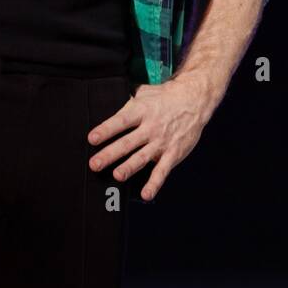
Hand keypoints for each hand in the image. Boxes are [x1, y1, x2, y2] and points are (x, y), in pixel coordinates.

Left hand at [86, 73, 211, 201]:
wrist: (194, 101)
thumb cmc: (165, 97)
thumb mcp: (144, 93)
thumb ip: (127, 102)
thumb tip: (107, 103)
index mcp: (141, 111)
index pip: (121, 121)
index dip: (106, 130)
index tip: (92, 139)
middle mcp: (151, 127)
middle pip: (127, 142)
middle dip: (110, 154)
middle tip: (95, 163)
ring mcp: (162, 142)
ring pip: (142, 157)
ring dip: (129, 167)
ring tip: (117, 176)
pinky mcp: (173, 153)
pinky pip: (162, 170)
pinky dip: (155, 183)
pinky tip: (146, 194)